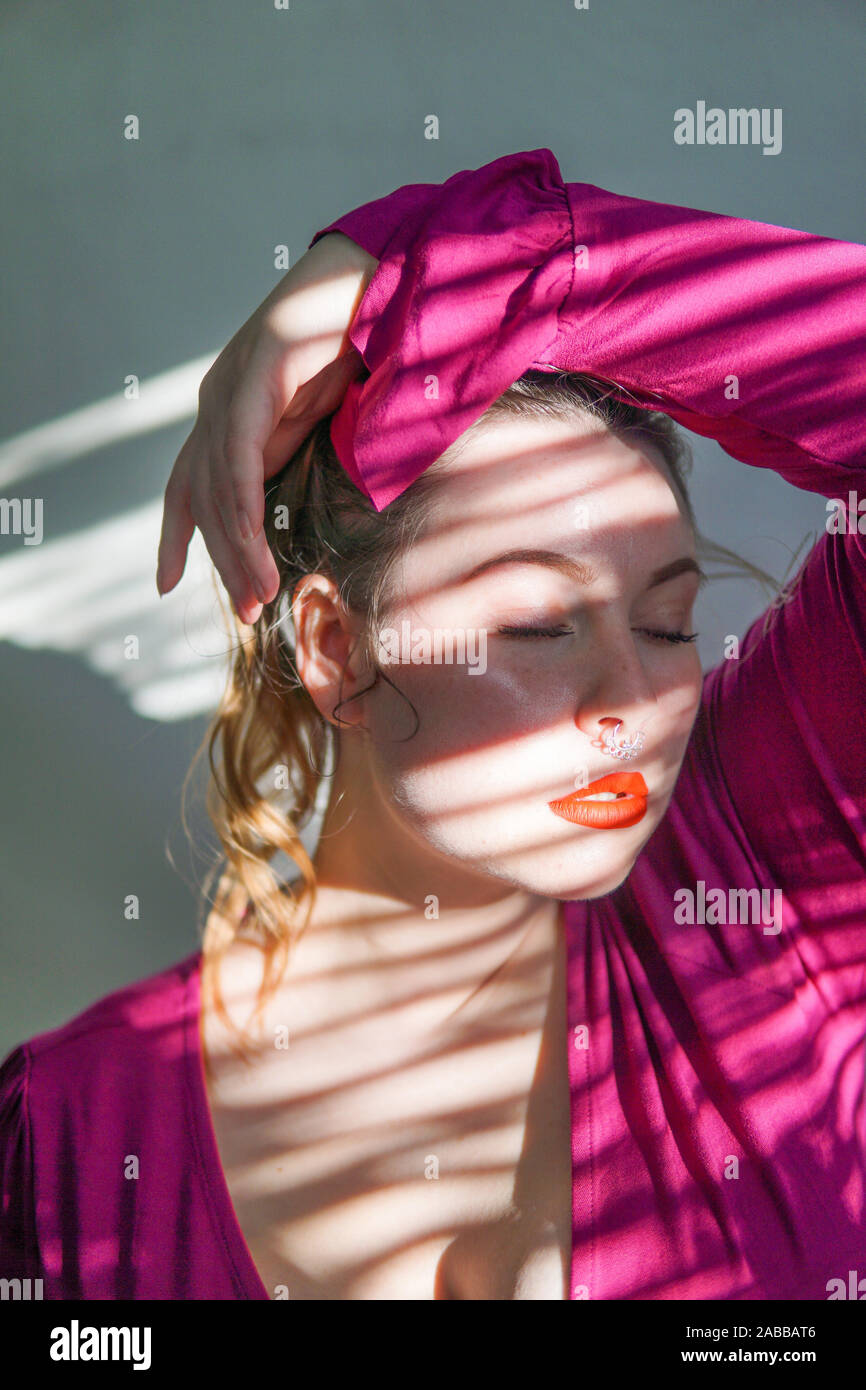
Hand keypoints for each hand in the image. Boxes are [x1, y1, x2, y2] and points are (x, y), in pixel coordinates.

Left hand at [156, 232, 377, 623]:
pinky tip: (252, 545)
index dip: (177, 534)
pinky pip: (238, 456)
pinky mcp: (257, 376)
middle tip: (248, 610)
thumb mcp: (318, 414)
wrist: (385, 277)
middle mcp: (219, 399)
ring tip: (260, 596)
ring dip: (239, 549)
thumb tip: (286, 503)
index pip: (190, 482)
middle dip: (222, 559)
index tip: (168, 583)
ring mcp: (233, 385)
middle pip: (203, 496)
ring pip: (219, 486)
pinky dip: (243, 508)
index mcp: (230, 409)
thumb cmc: (359, 342)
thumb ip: (293, 447)